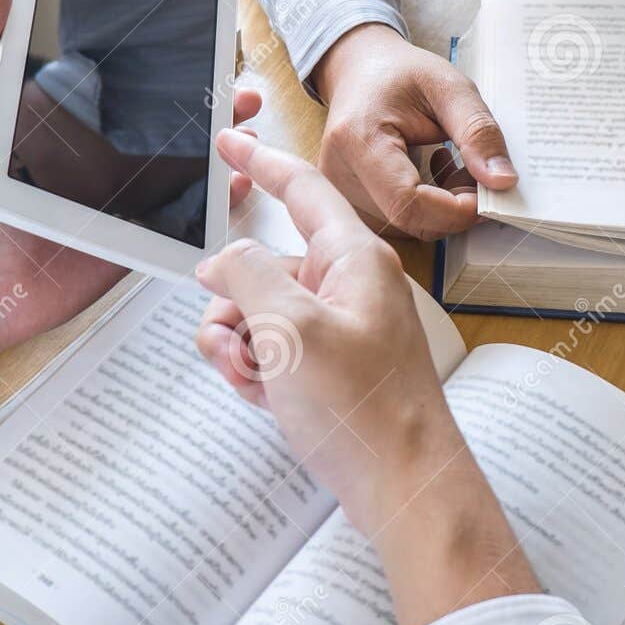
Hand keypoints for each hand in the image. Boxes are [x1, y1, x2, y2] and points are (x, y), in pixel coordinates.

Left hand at [0, 0, 261, 376]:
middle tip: (235, 80)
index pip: (129, 81)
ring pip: (191, 163)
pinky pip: (191, 219)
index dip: (168, 59)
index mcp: (71, 120)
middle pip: (171, 119)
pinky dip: (221, 201)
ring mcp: (126, 198)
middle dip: (211, 97)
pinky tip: (237, 180)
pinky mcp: (138, 239)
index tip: (199, 34)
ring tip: (245, 121)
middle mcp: (104, 156)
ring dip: (225, 141)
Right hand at [194, 129, 538, 624]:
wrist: (403, 486)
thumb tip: (222, 260)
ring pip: (263, 313)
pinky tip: (262, 398)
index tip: (231, 138)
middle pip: (266, 266)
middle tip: (232, 343)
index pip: (302, 190)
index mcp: (353, 258)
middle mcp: (351, 285)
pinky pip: (278, 350)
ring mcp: (344, 327)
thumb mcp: (289, 330)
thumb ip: (247, 277)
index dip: (262, 163)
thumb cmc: (362, 409)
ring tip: (253, 380)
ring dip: (240, 343)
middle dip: (232, 302)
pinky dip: (258, 369)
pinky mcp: (336, 367)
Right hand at [312, 23, 516, 240]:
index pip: (407, 202)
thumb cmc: (400, 73)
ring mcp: (340, 192)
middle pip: (408, 220)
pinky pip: (399, 221)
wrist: (360, 70)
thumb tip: (503, 182)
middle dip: (454, 209)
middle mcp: (339, 174)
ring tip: (454, 164)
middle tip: (476, 173)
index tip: (488, 191)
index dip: (454, 210)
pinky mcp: (350, 201)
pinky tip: (435, 173)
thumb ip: (478, 131)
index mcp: (357, 139)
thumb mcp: (449, 87)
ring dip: (444, 209)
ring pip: (407, 226)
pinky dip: (429, 208)